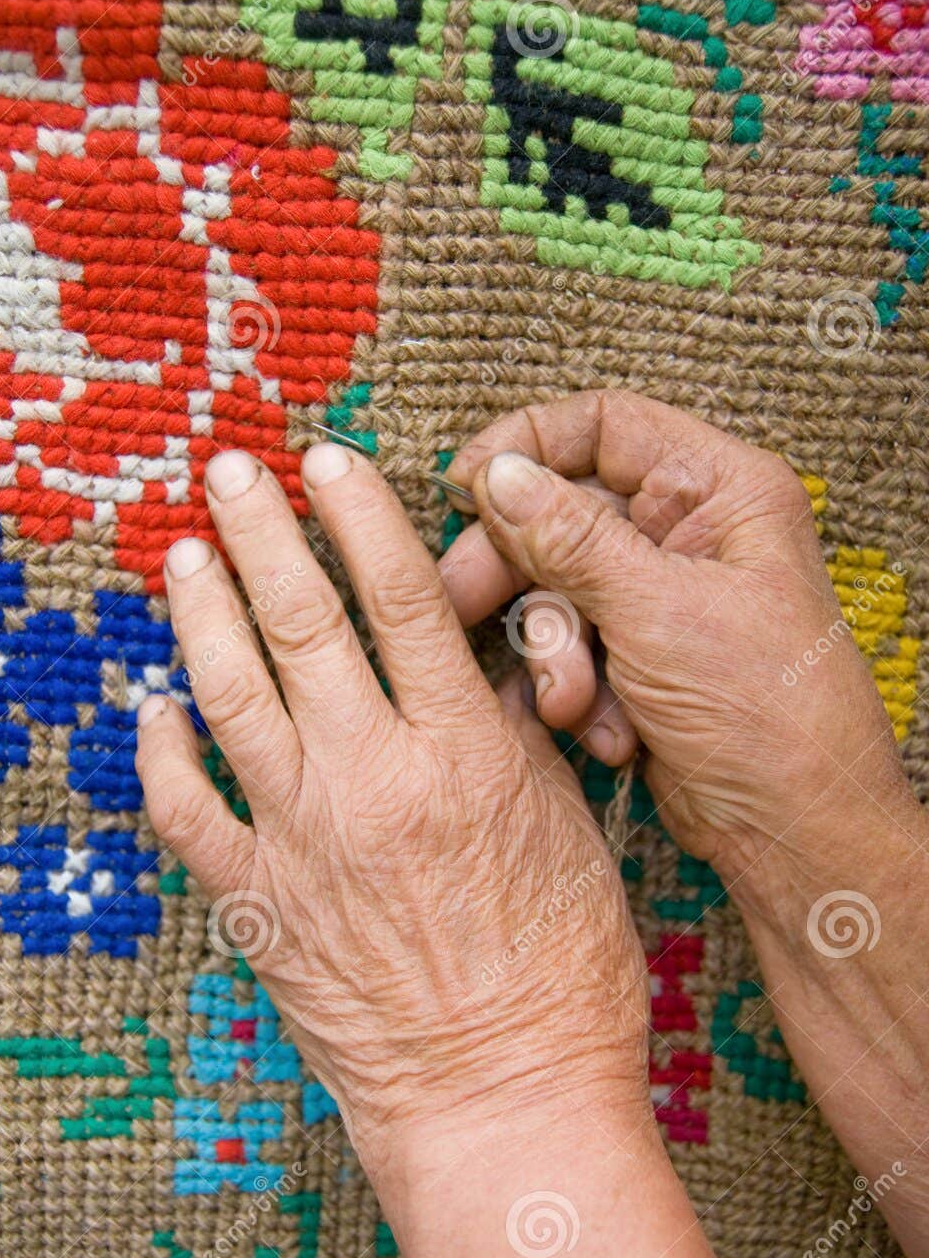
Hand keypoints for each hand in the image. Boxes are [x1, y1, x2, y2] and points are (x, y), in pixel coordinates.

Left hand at [135, 441, 647, 1176]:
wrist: (502, 1102)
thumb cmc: (564, 978)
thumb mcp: (570, 833)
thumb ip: (515, 739)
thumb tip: (484, 666)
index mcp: (462, 754)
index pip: (401, 597)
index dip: (359, 515)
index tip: (330, 459)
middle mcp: (371, 780)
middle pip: (302, 622)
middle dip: (261, 531)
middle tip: (229, 469)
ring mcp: (301, 843)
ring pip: (231, 696)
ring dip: (202, 614)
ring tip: (185, 553)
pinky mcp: (255, 906)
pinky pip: (186, 811)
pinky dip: (162, 751)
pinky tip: (154, 704)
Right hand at [440, 389, 908, 887]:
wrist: (792, 830)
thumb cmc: (769, 714)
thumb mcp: (659, 613)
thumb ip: (571, 540)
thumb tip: (498, 475)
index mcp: (720, 492)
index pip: (604, 427)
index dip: (527, 448)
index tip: (464, 490)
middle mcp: (689, 535)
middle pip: (562, 516)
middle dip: (521, 574)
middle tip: (466, 602)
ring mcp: (660, 600)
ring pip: (557, 592)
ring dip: (555, 653)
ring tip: (576, 703)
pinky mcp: (638, 661)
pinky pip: (570, 651)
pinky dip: (577, 692)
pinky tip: (610, 732)